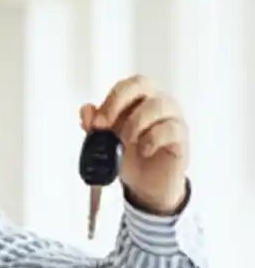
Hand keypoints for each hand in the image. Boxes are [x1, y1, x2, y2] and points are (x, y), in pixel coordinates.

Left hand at [80, 74, 188, 213]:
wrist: (146, 183)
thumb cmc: (129, 155)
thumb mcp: (105, 142)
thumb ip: (94, 126)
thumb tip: (86, 110)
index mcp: (137, 100)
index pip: (126, 85)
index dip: (110, 99)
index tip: (97, 122)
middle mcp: (156, 102)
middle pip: (142, 84)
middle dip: (118, 102)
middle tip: (105, 126)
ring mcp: (172, 117)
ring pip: (158, 105)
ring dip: (135, 123)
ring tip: (124, 142)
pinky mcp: (180, 136)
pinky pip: (171, 128)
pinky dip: (152, 139)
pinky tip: (144, 151)